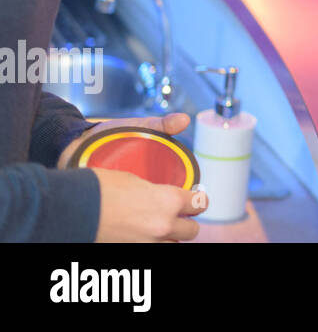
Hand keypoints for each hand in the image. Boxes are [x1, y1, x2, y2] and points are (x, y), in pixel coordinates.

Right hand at [56, 113, 208, 241]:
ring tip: (160, 220)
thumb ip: (161, 130)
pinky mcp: (127, 252)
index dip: (199, 198)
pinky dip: (152, 241)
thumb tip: (184, 119)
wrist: (65, 203)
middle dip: (188, 219)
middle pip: (192, 230)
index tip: (196, 195)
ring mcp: (144, 244)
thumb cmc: (97, 174)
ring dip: (171, 233)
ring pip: (173, 243)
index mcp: (167, 202)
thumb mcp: (130, 147)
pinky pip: (151, 249)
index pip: (199, 204)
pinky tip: (142, 229)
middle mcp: (161, 226)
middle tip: (179, 209)